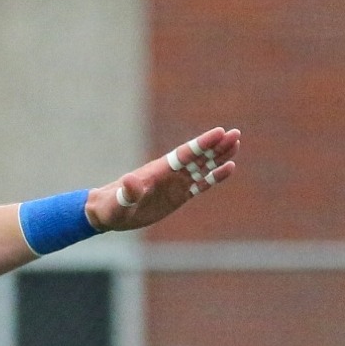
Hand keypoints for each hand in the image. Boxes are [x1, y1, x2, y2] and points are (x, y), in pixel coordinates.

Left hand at [86, 127, 240, 231]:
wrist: (107, 212)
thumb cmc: (111, 206)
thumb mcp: (119, 202)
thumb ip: (127, 192)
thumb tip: (129, 180)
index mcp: (158, 171)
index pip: (184, 154)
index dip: (202, 144)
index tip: (219, 132)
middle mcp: (169, 174)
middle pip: (197, 156)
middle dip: (216, 146)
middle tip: (236, 133)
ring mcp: (175, 184)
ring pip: (202, 167)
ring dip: (219, 157)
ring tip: (236, 144)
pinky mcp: (178, 196)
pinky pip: (201, 184)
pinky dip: (215, 177)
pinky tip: (229, 168)